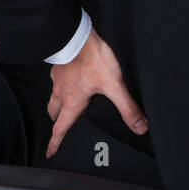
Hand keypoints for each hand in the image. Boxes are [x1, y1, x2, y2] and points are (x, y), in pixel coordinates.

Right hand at [45, 25, 147, 157]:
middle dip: (56, 122)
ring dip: (55, 104)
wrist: (77, 36)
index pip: (61, 127)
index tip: (49, 153)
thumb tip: (139, 127)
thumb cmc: (93, 60)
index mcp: (72, 101)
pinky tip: (68, 81)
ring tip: (61, 106)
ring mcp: (58, 78)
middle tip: (58, 127)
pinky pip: (56, 80)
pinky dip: (60, 86)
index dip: (55, 142)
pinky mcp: (59, 65)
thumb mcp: (114, 86)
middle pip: (54, 112)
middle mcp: (61, 92)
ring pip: (52, 96)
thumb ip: (127, 107)